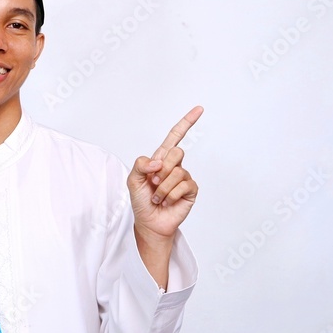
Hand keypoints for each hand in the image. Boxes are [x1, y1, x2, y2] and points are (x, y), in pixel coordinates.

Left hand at [128, 106, 201, 239]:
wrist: (149, 222)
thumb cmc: (141, 200)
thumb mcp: (133, 180)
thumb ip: (141, 165)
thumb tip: (158, 162)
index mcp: (161, 158)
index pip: (175, 136)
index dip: (187, 122)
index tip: (199, 109)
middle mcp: (174, 165)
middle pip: (177, 152)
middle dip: (162, 169)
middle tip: (154, 183)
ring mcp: (184, 177)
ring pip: (177, 172)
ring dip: (162, 188)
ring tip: (158, 197)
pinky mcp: (191, 190)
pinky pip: (183, 186)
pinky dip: (170, 195)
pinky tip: (167, 202)